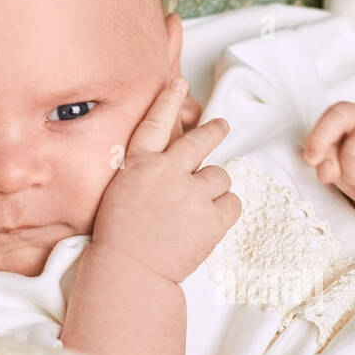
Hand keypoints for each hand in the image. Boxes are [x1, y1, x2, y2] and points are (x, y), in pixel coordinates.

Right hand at [93, 76, 240, 283]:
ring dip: (214, 190)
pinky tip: (209, 223)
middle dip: (214, 131)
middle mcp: (167, 173)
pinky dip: (226, 211)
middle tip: (222, 126)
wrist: (131, 272)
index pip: (155, 123)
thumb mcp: (122, 194)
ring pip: (220, 176)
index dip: (168, 101)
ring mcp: (191, 194)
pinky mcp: (211, 218)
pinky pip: (233, 203)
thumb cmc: (121, 238)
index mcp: (139, 166)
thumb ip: (148, 174)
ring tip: (197, 211)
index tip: (179, 82)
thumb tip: (176, 162)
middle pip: (200, 141)